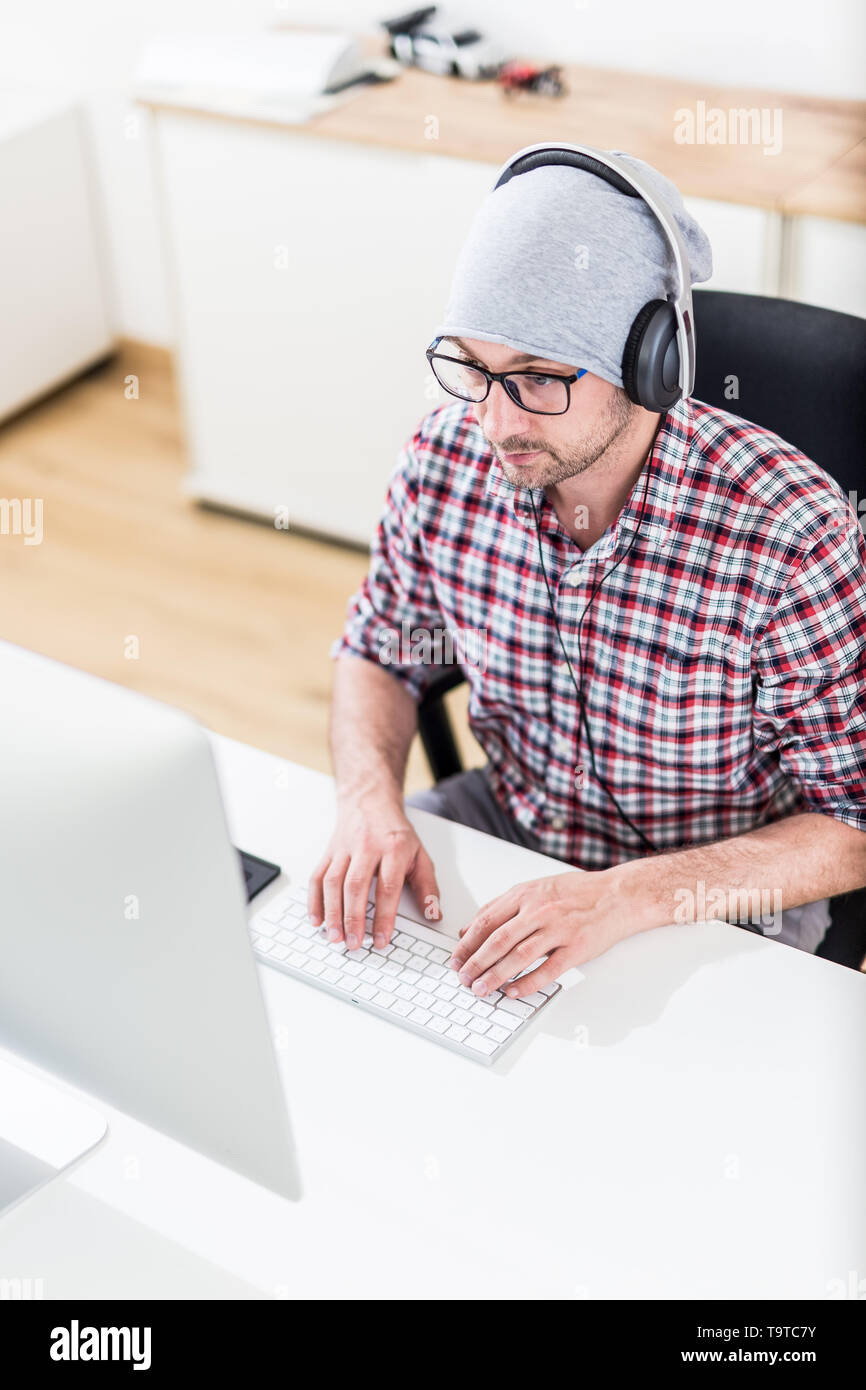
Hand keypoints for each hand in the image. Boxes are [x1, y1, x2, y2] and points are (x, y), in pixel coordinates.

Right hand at [308, 792, 441, 949]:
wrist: (370, 800)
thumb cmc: (395, 832)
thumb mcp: (420, 854)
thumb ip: (427, 886)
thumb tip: (433, 914)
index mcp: (393, 849)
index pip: (388, 887)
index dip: (384, 916)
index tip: (381, 939)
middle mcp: (367, 848)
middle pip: (356, 885)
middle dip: (353, 918)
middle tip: (354, 944)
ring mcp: (344, 849)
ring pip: (333, 882)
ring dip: (332, 912)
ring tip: (335, 937)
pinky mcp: (329, 852)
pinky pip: (317, 877)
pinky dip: (314, 900)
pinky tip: (316, 920)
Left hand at [448, 867, 642, 998]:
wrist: (618, 896)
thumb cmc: (577, 893)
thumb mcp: (536, 889)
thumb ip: (502, 907)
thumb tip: (469, 928)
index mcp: (526, 894)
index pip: (487, 919)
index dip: (467, 942)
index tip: (455, 958)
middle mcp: (540, 910)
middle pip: (498, 939)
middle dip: (476, 962)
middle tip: (463, 978)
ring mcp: (559, 929)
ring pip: (519, 955)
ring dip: (496, 975)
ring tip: (481, 989)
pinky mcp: (576, 948)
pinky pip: (548, 970)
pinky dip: (528, 983)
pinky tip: (513, 992)